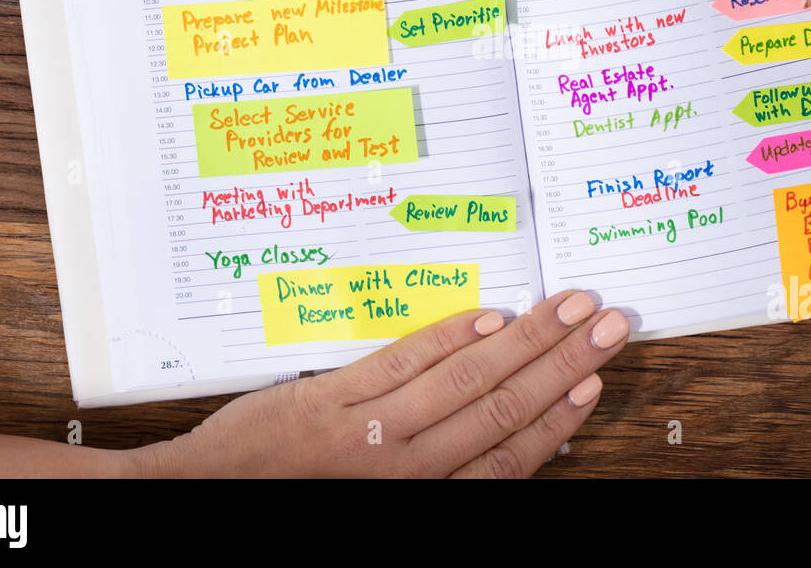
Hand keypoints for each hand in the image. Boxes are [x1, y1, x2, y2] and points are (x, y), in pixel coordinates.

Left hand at [132, 290, 628, 477]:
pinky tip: (488, 315)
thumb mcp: (375, 499)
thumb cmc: (295, 501)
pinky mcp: (329, 398)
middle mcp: (404, 469)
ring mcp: (368, 430)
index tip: (594, 380)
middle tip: (605, 324)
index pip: (507, 456)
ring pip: (465, 380)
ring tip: (567, 308)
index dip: (558, 415)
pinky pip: (403, 361)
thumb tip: (491, 425)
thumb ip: (430, 467)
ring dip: (524, 340)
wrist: (204, 502)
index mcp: (418, 494)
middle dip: (561, 363)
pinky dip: (450, 335)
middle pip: (502, 409)